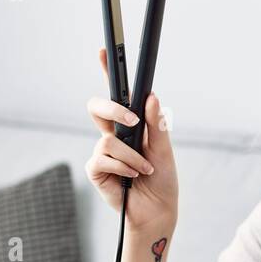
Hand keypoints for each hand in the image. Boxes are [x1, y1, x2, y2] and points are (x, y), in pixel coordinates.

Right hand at [86, 46, 178, 229]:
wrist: (157, 210)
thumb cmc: (162, 179)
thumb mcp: (164, 150)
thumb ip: (157, 125)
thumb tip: (152, 98)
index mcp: (130, 125)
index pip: (116, 95)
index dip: (108, 72)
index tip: (104, 51)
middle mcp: (113, 134)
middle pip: (97, 107)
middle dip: (112, 109)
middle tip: (133, 121)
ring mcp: (102, 152)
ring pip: (108, 140)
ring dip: (132, 156)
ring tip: (144, 169)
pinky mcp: (96, 170)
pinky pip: (103, 158)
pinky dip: (123, 167)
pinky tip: (131, 176)